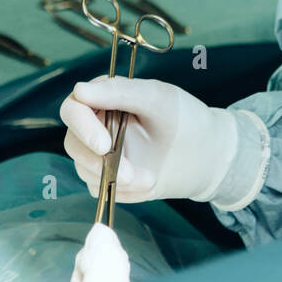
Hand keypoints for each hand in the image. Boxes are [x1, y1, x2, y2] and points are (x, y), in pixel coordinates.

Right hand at [60, 75, 240, 202]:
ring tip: (151, 178)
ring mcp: (101, 152)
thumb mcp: (158, 100)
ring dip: (117, 178)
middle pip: (73, 143)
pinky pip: (101, 188)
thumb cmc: (185, 120)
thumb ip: (120, 92)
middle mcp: (98, 123)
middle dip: (99, 162)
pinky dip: (124, 191)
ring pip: (85, 169)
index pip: (74, 107)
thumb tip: (80, 90)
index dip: (82, 126)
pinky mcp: (108, 177)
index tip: (104, 145)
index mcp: (107, 96)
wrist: (207, 157)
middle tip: (132, 174)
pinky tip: (149, 183)